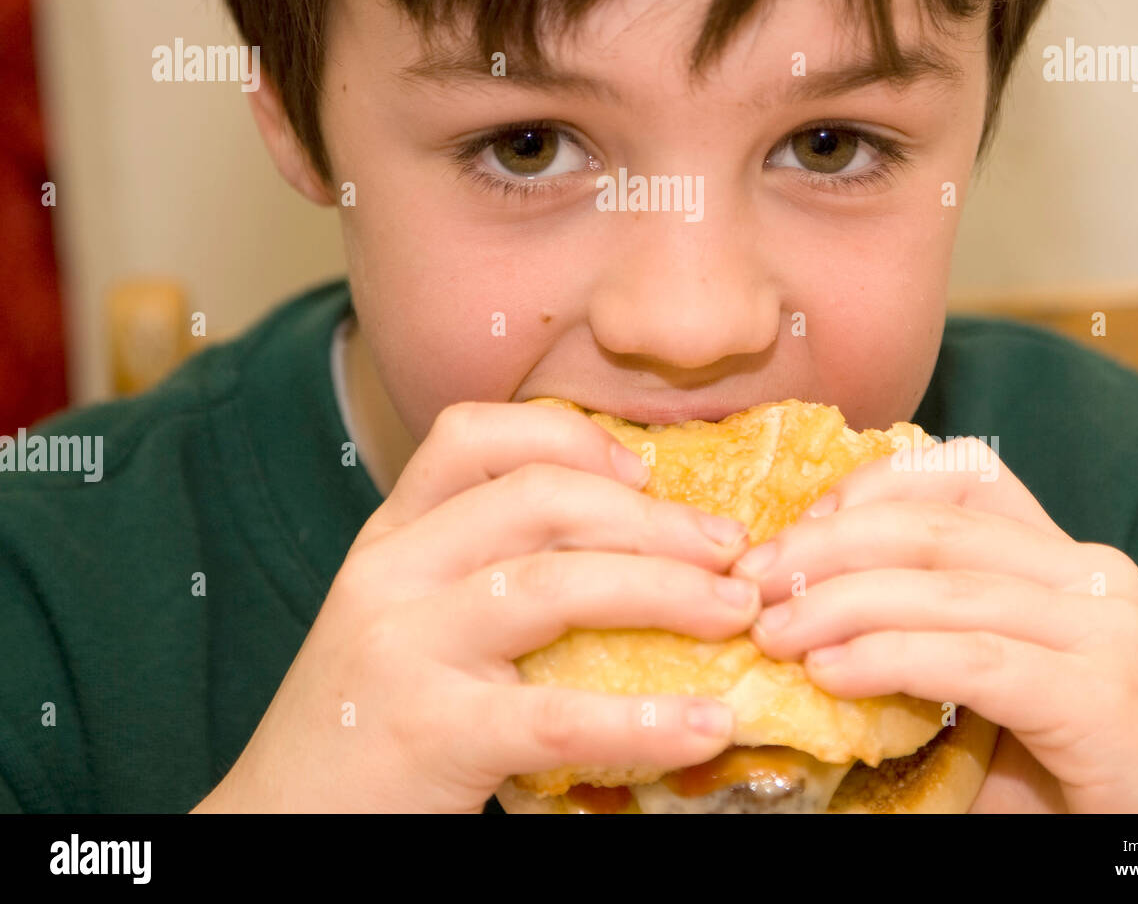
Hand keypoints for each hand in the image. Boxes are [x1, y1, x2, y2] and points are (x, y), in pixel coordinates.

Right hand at [192, 400, 758, 812]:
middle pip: (538, 500)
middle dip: (652, 517)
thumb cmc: (371, 712)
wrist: (280, 823)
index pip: (474, 434)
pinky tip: (707, 724)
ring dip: (665, 590)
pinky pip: (556, 715)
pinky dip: (646, 720)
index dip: (570, 435)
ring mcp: (404, 647)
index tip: (643, 471)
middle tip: (730, 548)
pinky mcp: (428, 733)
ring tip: (736, 611)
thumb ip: (485, 564)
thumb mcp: (409, 610)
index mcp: (392, 533)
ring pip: (552, 585)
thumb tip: (636, 543)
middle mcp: (391, 571)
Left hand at [730, 435, 1137, 813]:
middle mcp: (1090, 574)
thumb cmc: (1084, 770)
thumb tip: (804, 616)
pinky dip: (885, 658)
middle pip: (932, 526)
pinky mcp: (1100, 693)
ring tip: (774, 632)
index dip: (870, 486)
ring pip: (940, 585)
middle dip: (826, 545)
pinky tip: (830, 673)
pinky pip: (967, 659)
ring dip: (837, 603)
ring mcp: (1102, 627)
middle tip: (755, 581)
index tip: (800, 528)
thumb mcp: (1004, 679)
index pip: (962, 474)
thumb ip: (933, 635)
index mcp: (1066, 559)